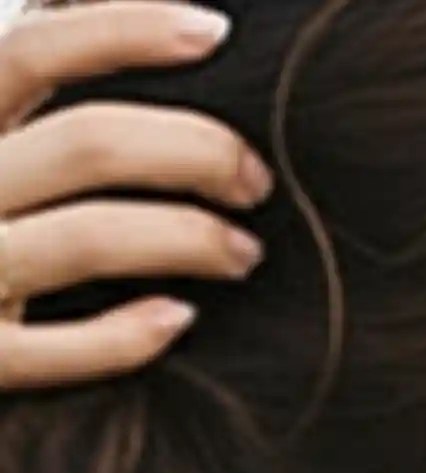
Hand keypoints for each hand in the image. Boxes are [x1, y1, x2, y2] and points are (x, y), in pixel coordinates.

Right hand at [0, 1, 273, 389]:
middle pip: (88, 143)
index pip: (34, 50)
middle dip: (196, 152)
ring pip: (89, 237)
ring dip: (190, 239)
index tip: (216, 32)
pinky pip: (52, 350)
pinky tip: (179, 319)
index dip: (126, 31)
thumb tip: (120, 16)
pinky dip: (125, 336)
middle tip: (255, 181)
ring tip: (243, 252)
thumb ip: (36, 97)